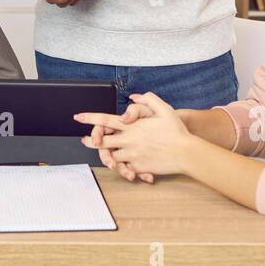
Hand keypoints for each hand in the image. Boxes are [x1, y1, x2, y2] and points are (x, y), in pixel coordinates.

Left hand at [76, 92, 193, 177]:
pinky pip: (125, 169)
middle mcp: (129, 140)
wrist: (186, 153)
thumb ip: (147, 100)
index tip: (78, 117)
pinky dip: (123, 168)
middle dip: (91, 141)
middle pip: (102, 142)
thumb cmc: (176, 131)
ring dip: (107, 156)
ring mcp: (132, 155)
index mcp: (132, 126)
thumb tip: (133, 96)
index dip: (89, 118)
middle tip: (85, 140)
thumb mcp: (163, 109)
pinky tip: (123, 167)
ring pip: (111, 156)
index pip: (105, 120)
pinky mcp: (138, 167)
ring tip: (105, 155)